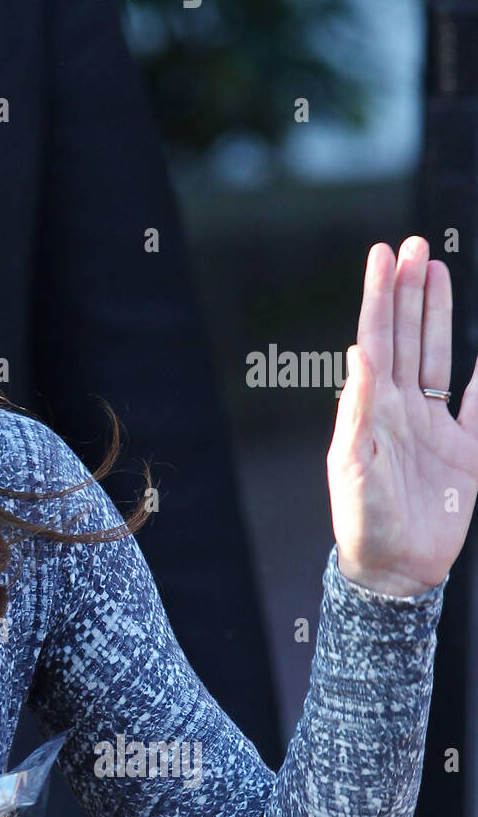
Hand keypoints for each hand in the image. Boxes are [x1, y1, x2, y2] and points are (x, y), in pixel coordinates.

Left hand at [328, 237, 477, 595]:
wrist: (395, 569)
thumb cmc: (363, 519)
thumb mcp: (353, 464)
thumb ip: (357, 410)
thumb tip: (359, 354)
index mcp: (371, 408)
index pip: (376, 339)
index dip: (380, 297)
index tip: (383, 256)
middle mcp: (400, 408)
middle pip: (407, 336)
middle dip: (410, 291)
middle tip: (415, 246)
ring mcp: (433, 425)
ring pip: (438, 355)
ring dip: (438, 314)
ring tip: (438, 271)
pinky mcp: (464, 449)